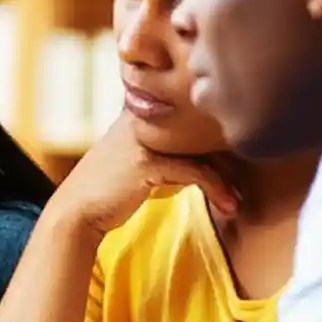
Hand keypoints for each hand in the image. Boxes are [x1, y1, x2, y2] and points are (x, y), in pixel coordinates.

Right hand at [48, 114, 240, 239]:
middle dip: (230, 157)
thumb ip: (170, 150)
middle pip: (203, 127)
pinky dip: (217, 189)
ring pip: (204, 148)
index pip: (193, 113)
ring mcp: (145, 137)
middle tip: (245, 181)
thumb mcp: (141, 162)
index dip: (218, 138)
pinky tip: (228, 205)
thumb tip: (208, 159)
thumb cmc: (109, 190)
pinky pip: (196, 171)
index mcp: (143, 111)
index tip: (235, 165)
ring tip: (240, 198)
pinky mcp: (147, 162)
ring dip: (229, 177)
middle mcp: (144, 117)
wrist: (76, 211)